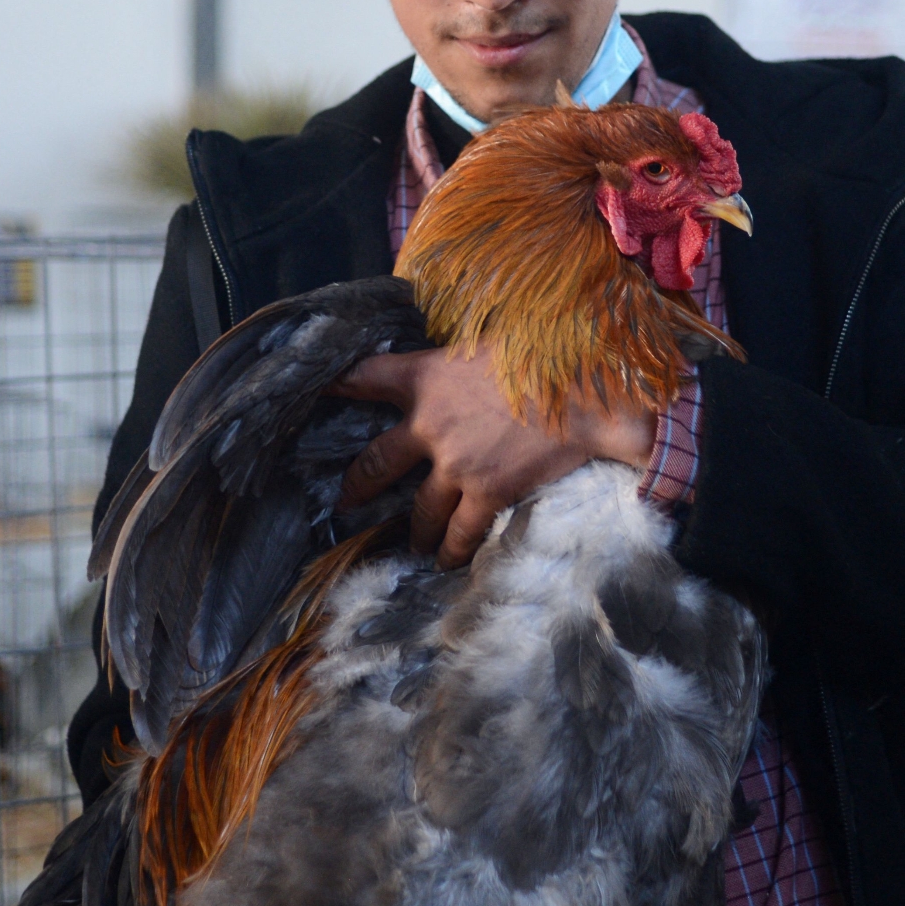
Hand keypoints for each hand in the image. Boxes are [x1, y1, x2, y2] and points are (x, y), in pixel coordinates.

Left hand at [332, 344, 655, 568]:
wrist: (585, 391)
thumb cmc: (546, 354)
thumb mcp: (490, 345)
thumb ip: (461, 366)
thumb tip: (463, 371)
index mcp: (427, 379)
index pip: (366, 377)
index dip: (338, 385)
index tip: (319, 390)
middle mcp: (430, 425)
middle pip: (377, 462)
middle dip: (359, 485)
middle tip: (347, 500)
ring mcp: (456, 465)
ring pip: (420, 509)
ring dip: (414, 530)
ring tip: (411, 544)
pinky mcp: (486, 493)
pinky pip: (460, 533)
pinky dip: (451, 550)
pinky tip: (446, 561)